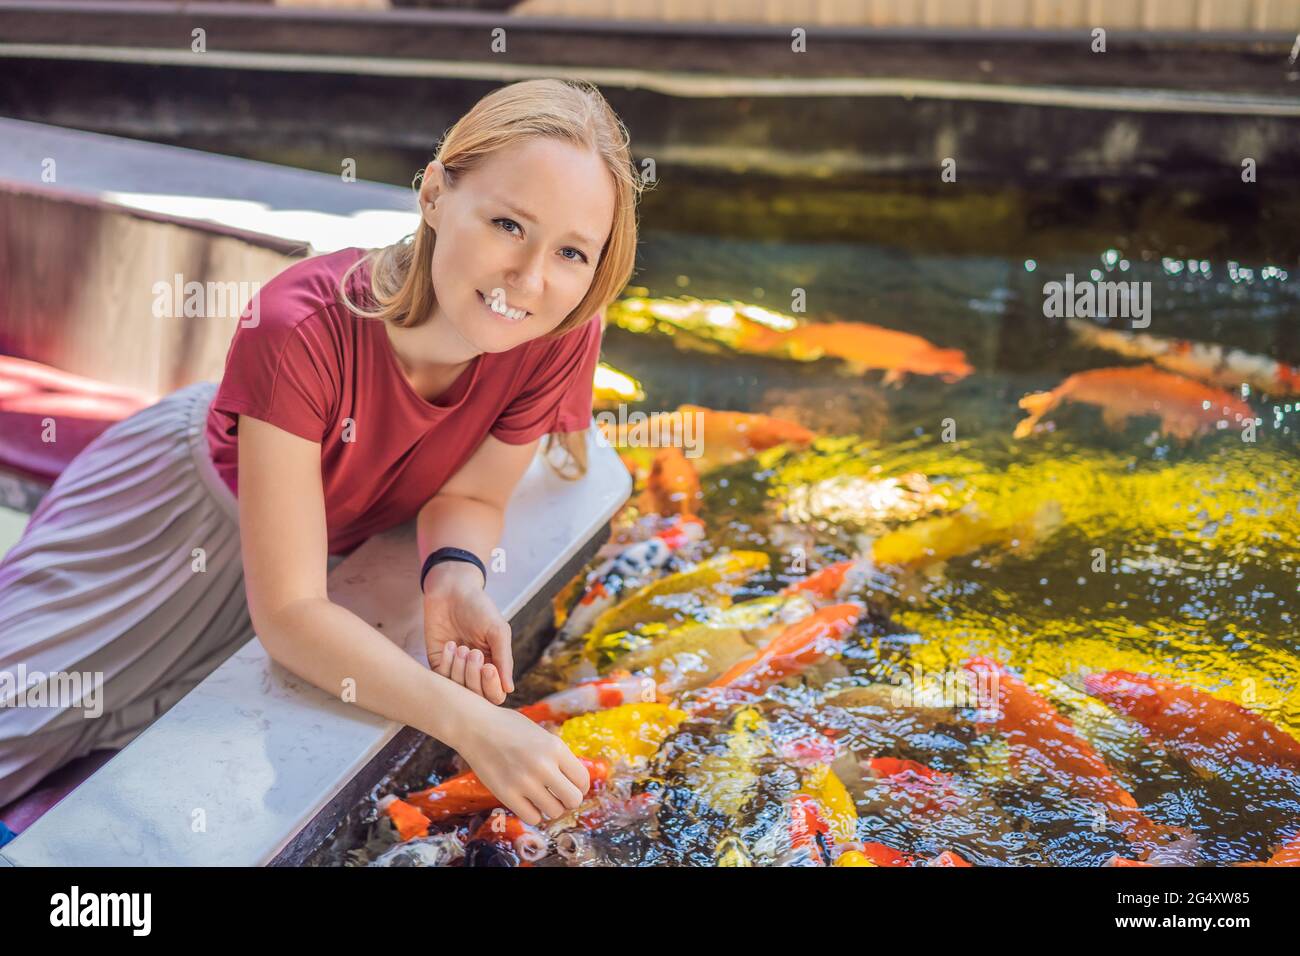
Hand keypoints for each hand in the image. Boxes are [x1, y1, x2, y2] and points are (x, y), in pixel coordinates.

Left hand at [423, 561, 513, 704]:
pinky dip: (446, 663)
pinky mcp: (438, 662)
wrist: (452, 590)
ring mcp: (455, 668)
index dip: (492, 687)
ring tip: (461, 646)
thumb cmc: (479, 608)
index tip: (489, 667)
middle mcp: (475, 671)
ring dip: (459, 668)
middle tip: (473, 652)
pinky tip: (450, 644)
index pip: (495, 693)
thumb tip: (509, 688)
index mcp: (494, 665)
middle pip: (475, 696)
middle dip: (474, 676)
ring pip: (457, 689)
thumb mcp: (498, 631)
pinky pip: (440, 678)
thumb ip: (504, 659)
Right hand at [456, 702, 590, 825]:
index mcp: (555, 747)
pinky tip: (528, 802)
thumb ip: (558, 756)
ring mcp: (524, 781)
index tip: (571, 786)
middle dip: (569, 800)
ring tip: (542, 797)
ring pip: (554, 811)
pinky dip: (534, 813)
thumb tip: (575, 781)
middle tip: (559, 795)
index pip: (582, 779)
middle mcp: (543, 765)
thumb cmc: (509, 727)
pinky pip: (532, 818)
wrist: (475, 726)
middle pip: (574, 800)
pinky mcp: (506, 794)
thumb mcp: (541, 734)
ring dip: (551, 807)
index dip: (580, 786)